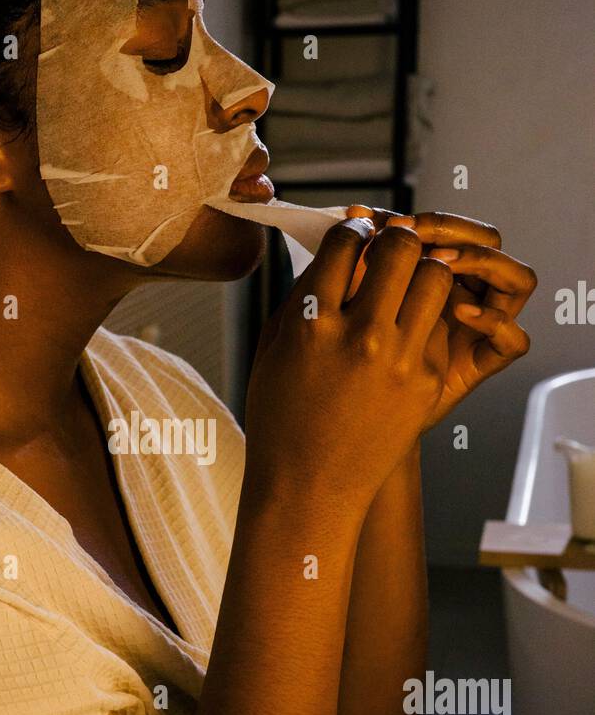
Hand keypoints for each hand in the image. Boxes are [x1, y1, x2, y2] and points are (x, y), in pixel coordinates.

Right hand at [244, 216, 451, 510]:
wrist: (309, 485)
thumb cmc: (282, 415)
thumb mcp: (276, 346)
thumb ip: (307, 291)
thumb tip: (338, 244)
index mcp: (313, 322)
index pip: (347, 241)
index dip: (353, 229)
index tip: (356, 234)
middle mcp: (360, 336)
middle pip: (400, 249)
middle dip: (396, 240)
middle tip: (389, 250)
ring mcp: (399, 360)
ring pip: (435, 278)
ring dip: (422, 271)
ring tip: (406, 285)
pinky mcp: (426, 382)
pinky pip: (438, 325)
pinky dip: (425, 319)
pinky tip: (406, 332)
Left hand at [347, 205, 535, 429]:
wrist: (347, 420)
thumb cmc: (346, 358)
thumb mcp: (350, 300)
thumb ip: (359, 258)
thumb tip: (355, 211)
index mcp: (437, 274)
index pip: (455, 229)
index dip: (425, 219)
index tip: (382, 223)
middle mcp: (465, 294)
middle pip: (490, 243)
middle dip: (452, 230)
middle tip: (412, 233)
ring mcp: (479, 328)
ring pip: (517, 279)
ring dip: (482, 262)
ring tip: (441, 263)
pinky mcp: (480, 364)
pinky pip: (514, 341)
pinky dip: (495, 322)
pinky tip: (460, 312)